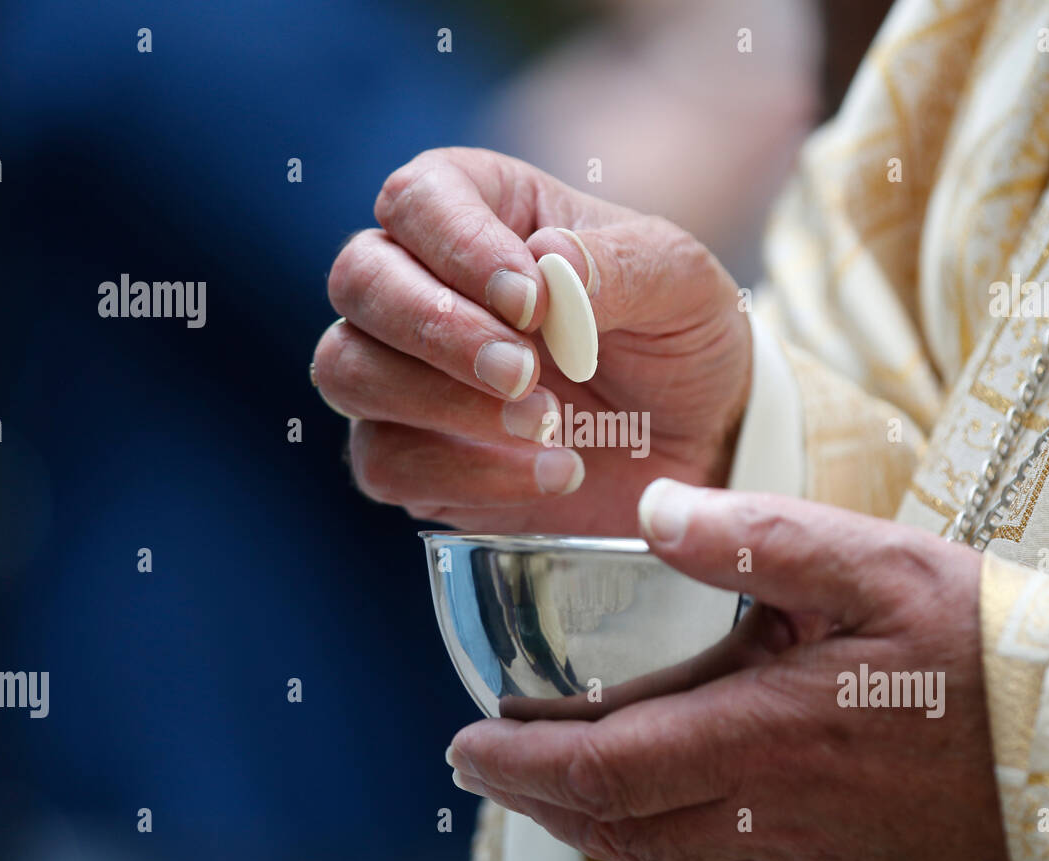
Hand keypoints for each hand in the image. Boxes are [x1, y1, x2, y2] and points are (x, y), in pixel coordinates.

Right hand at [314, 148, 750, 535]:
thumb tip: (541, 265)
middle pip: (360, 279)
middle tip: (525, 372)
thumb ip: (616, 263)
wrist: (701, 440)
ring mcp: (407, 373)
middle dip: (437, 328)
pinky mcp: (414, 456)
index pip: (418, 198)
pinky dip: (467, 473)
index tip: (531, 301)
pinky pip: (383, 462)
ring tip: (546, 421)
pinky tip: (553, 470)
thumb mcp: (680, 282)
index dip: (458, 246)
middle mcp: (425, 283)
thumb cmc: (680, 337)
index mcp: (482, 210)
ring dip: (441, 400)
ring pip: (347, 368)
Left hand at [447, 480, 1008, 860]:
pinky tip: (643, 806)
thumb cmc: (972, 645)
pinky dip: (648, 841)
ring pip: (654, 856)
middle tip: (488, 756)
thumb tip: (657, 505)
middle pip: (614, 826)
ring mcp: (793, 851)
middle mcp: (764, 810)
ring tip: (546, 776)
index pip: (607, 769)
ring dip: (584, 822)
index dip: (522, 763)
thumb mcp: (871, 564)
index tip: (468, 739)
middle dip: (534, 795)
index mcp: (763, 730)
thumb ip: (755, 536)